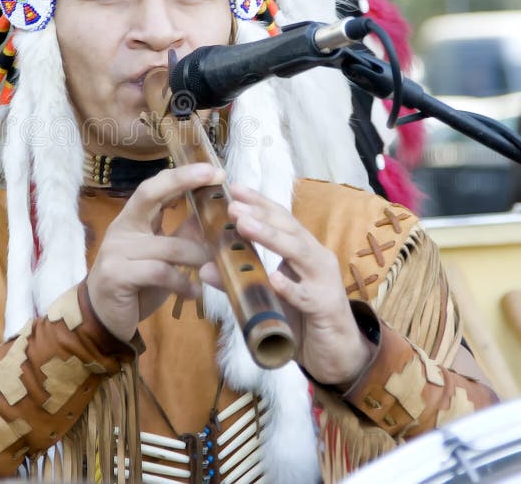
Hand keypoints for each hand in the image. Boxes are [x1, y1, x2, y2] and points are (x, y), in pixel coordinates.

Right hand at [86, 163, 222, 342]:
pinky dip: (183, 282)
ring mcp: (116, 251)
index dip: (182, 176)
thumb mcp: (163, 258)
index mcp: (132, 219)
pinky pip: (160, 272)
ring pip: (168, 245)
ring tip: (213, 266)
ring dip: (198, 256)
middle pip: (150, 195)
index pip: (154, 187)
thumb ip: (183, 236)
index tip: (212, 170)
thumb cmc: (135, 285)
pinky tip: (193, 293)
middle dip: (184, 182)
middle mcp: (122, 228)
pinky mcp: (116, 275)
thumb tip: (212, 215)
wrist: (101, 319)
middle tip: (217, 182)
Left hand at [203, 184, 372, 385]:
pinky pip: (306, 296)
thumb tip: (205, 268)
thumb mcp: (267, 296)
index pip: (280, 219)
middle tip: (232, 204)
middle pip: (289, 228)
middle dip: (261, 213)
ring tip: (244, 226)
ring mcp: (324, 282)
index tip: (233, 188)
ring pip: (298, 253)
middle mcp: (316, 259)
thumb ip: (239, 281)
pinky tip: (274, 279)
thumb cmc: (301, 318)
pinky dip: (290, 287)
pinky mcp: (326, 308)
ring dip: (270, 237)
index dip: (258, 202)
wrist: (337, 355)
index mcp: (302, 250)